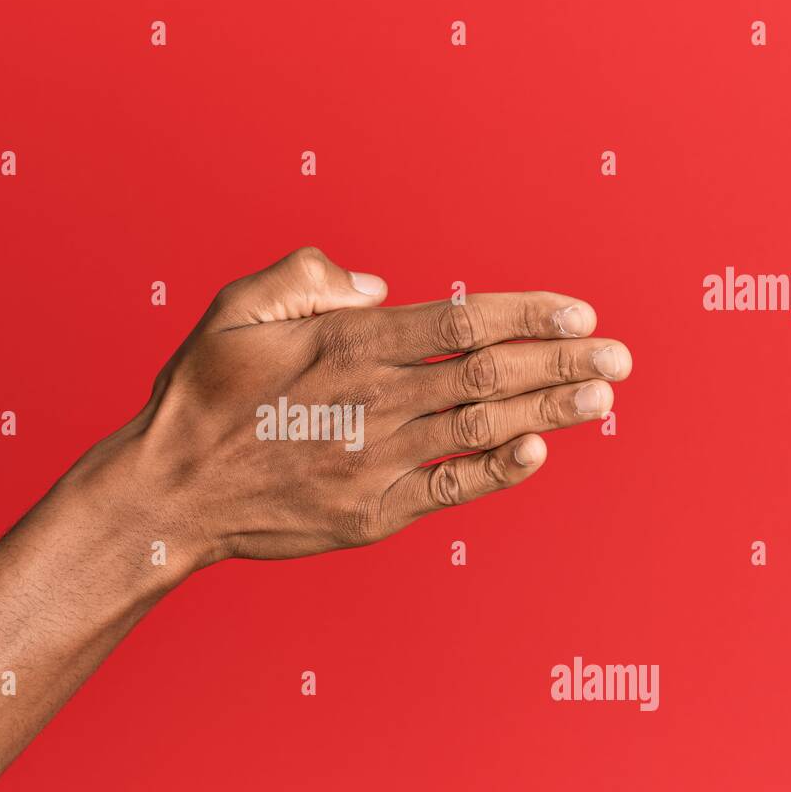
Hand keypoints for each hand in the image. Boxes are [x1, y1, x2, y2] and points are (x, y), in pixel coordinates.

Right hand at [83, 247, 632, 563]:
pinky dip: (498, 471)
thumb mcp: (235, 309)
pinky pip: (452, 490)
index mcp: (345, 344)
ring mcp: (376, 462)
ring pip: (482, 429)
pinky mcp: (372, 513)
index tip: (578, 315)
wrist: (170, 493)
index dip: (527, 316)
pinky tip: (538, 452)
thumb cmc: (202, 395)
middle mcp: (373, 401)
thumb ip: (307, 278)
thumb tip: (380, 288)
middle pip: (489, 376)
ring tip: (603, 397)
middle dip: (563, 364)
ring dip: (550, 412)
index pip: (460, 322)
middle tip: (620, 358)